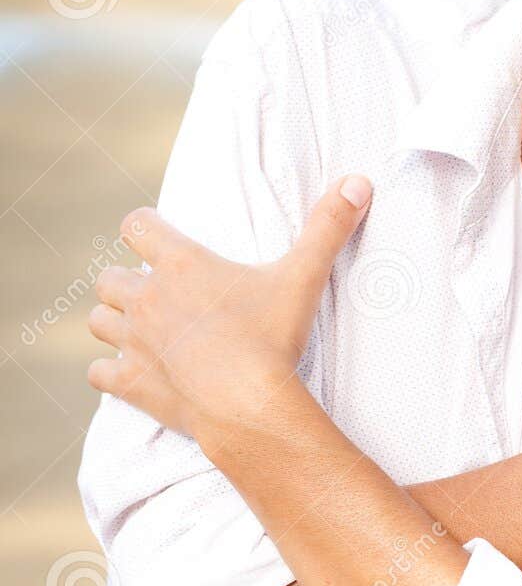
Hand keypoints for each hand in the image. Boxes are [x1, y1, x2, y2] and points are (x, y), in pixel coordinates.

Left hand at [87, 176, 373, 441]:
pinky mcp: (131, 384)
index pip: (136, 226)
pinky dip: (110, 372)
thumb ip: (328, 226)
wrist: (248, 405)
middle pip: (109, 277)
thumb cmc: (272, 338)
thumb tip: (359, 181)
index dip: (143, 228)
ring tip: (140, 329)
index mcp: (180, 265)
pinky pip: (99, 372)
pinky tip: (130, 373)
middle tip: (156, 292)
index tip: (156, 237)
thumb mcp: (303, 277)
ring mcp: (134, 343)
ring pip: (98, 320)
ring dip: (114, 322)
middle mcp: (148, 299)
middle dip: (126, 282)